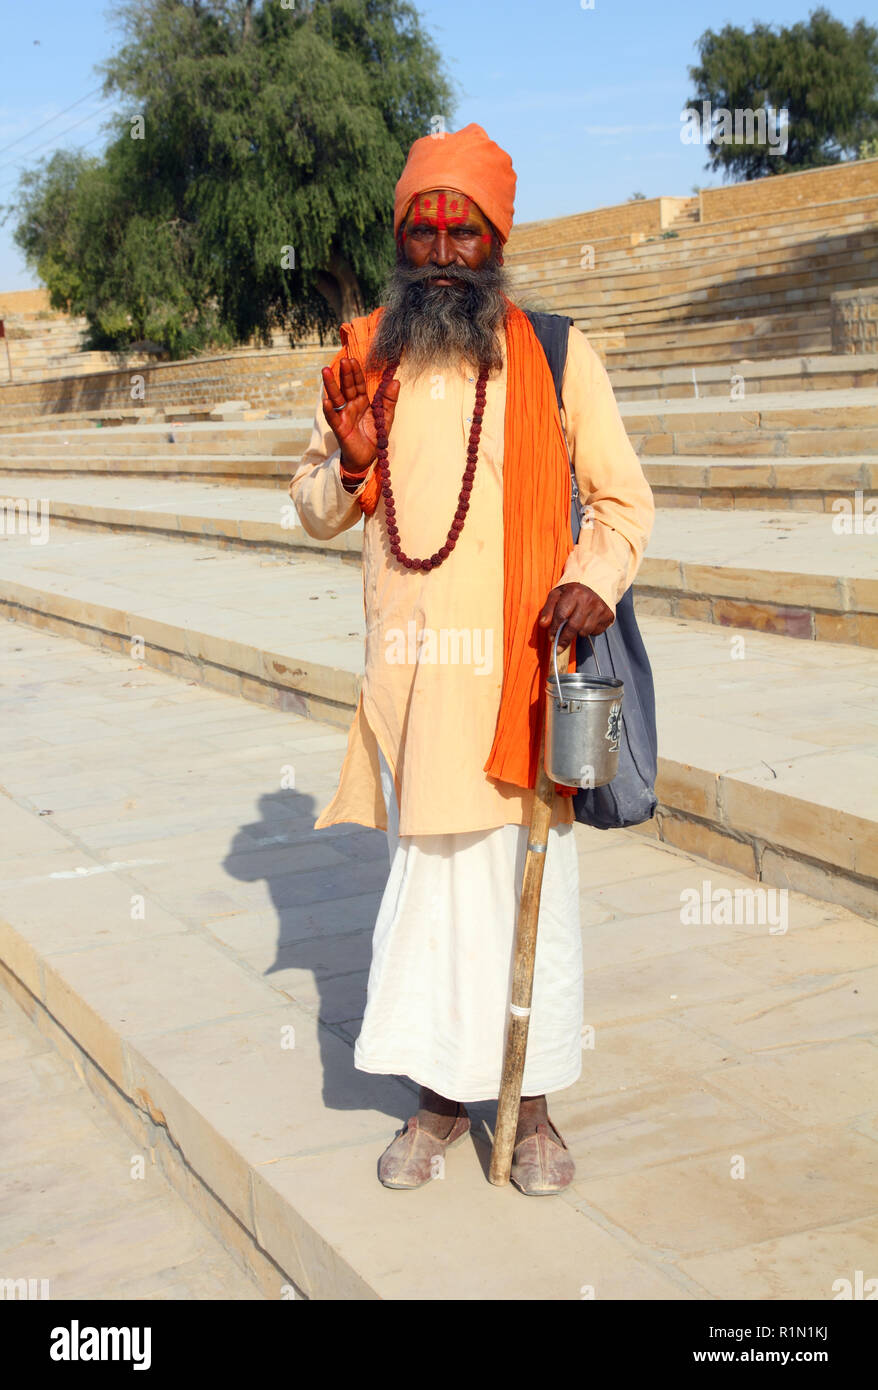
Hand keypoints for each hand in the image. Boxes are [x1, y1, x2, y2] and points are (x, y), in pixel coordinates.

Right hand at [321, 356, 400, 475]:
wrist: (367, 457)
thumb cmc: (374, 436)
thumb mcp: (386, 417)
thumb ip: (390, 400)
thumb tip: (396, 381)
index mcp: (362, 401)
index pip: (358, 383)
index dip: (356, 372)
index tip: (353, 359)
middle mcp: (351, 406)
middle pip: (347, 387)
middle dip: (345, 374)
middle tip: (344, 360)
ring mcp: (344, 416)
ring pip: (336, 398)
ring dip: (331, 385)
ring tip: (326, 371)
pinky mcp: (340, 429)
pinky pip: (333, 418)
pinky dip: (329, 410)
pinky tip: (326, 401)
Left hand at [538, 582, 612, 651]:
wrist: (596, 586)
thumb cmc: (572, 593)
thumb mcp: (557, 595)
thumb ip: (548, 609)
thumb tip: (543, 625)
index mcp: (574, 592)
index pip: (561, 615)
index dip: (554, 629)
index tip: (551, 638)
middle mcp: (589, 600)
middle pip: (574, 627)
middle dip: (564, 639)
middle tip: (559, 648)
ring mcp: (600, 608)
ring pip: (584, 631)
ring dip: (577, 633)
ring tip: (575, 625)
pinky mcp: (608, 616)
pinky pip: (595, 632)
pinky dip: (588, 631)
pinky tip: (587, 622)